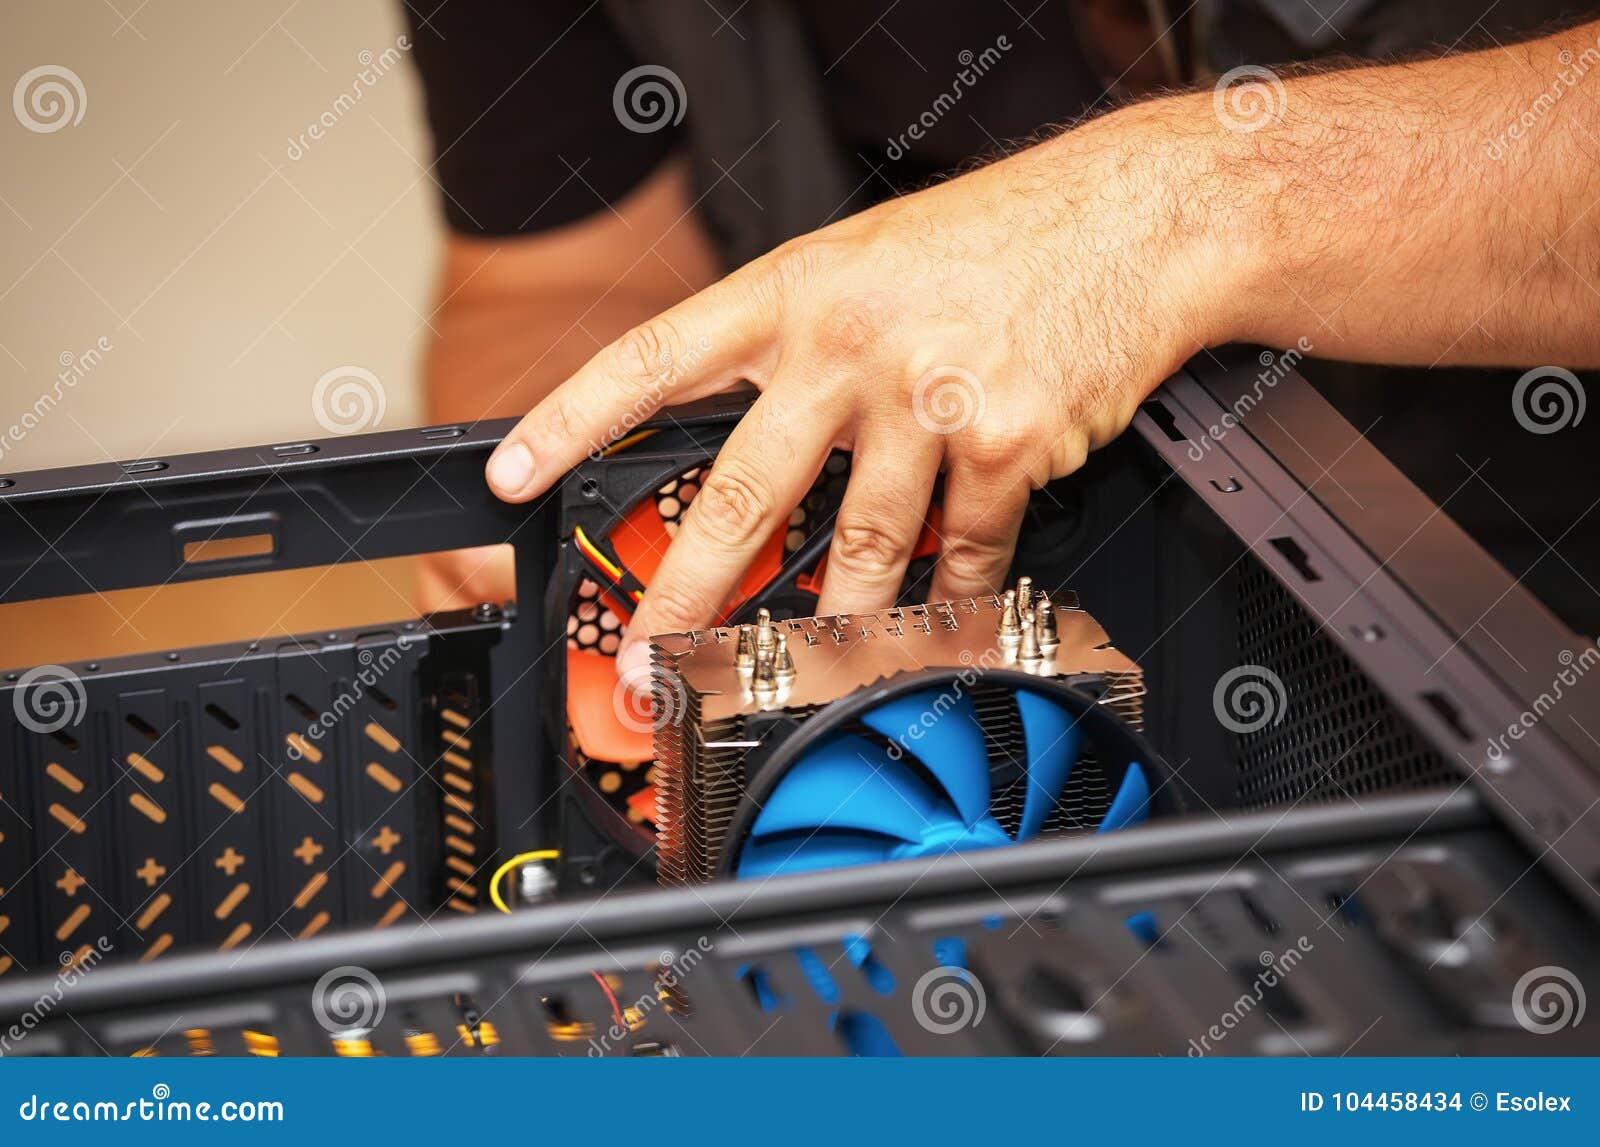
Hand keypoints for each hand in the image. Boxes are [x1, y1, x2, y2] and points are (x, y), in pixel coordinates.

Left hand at [484, 95, 1250, 680]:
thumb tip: (741, 441)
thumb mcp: (865, 262)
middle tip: (643, 656)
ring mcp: (930, 397)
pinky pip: (964, 552)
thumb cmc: (997, 239)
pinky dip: (952, 592)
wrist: (1134, 217)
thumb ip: (797, 346)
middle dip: (684, 594)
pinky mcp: (1009, 444)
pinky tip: (944, 610)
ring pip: (857, 548)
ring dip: (828, 623)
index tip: (512, 473)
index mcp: (796, 291)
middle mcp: (849, 344)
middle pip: (742, 494)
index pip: (653, 360)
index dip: (569, 419)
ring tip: (802, 667)